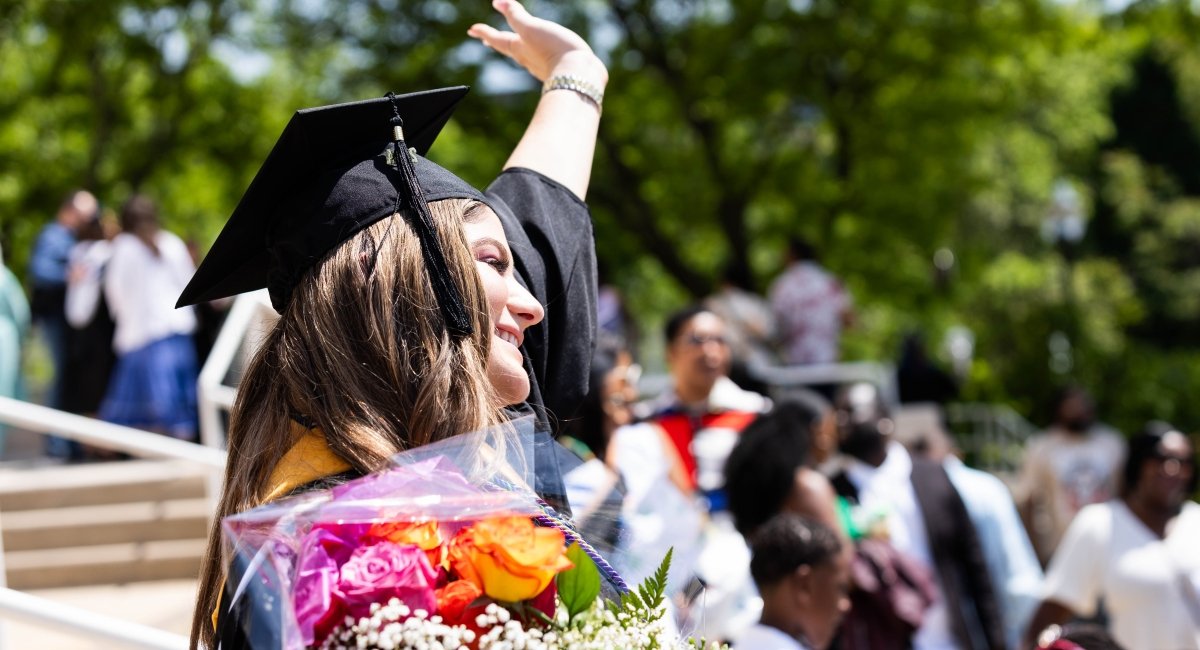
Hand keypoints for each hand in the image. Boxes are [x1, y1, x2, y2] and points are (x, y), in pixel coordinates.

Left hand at [468, 0, 606, 85]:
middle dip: (495, 41)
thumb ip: (515, 15)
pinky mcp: (556, 69)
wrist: (579, 75)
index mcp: (518, 47)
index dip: (484, 31)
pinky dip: (533, 53)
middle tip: (485, 40)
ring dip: (514, 48)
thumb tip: (497, 2)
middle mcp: (526, 58)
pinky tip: (539, 54)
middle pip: (507, 48)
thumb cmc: (553, 49)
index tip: (472, 29)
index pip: (496, 38)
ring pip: (522, 55)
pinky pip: (539, 59)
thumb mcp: (531, 27)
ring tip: (512, 45)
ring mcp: (541, 66)